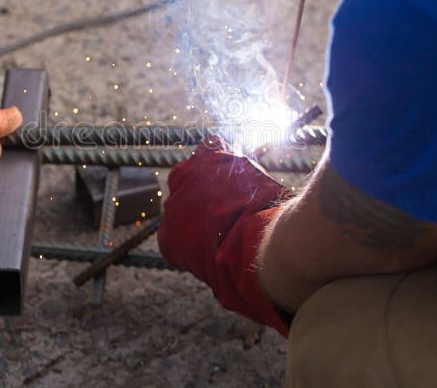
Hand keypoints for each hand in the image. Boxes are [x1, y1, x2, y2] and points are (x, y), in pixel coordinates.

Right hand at [158, 140, 291, 335]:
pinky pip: (210, 148)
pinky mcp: (210, 158)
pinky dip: (220, 154)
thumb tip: (223, 280)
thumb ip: (212, 272)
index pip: (176, 234)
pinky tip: (238, 164)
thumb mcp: (223, 287)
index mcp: (169, 239)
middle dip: (201, 206)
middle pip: (182, 201)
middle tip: (229, 214)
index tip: (216, 238)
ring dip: (209, 180)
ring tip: (236, 189)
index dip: (198, 235)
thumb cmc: (248, 274)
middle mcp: (171, 207)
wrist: (267, 243)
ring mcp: (188, 179)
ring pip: (192, 173)